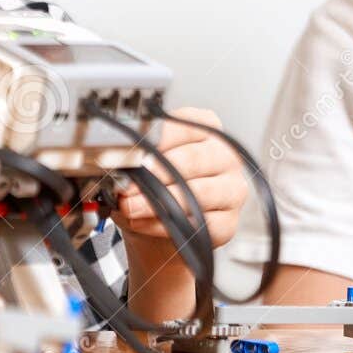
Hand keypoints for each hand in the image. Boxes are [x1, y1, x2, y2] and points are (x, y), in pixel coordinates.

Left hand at [114, 107, 248, 247]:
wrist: (159, 218)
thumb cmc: (155, 181)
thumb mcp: (144, 160)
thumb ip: (138, 156)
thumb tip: (121, 166)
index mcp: (206, 126)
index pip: (182, 127)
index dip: (153, 142)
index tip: (129, 155)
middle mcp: (224, 154)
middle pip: (192, 160)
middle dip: (154, 175)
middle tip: (126, 186)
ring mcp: (232, 188)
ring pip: (198, 194)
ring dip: (157, 203)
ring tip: (129, 207)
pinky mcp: (230, 221)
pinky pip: (200, 225)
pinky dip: (166, 226)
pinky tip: (144, 224)